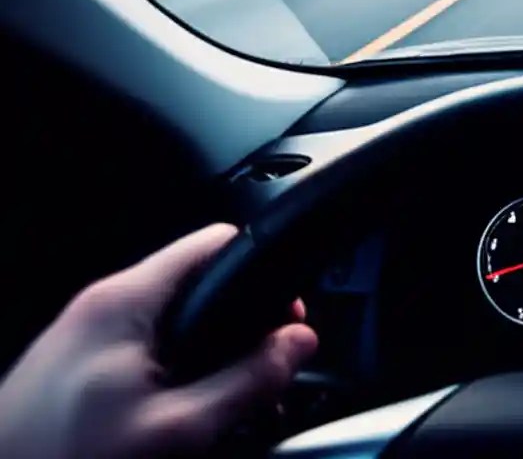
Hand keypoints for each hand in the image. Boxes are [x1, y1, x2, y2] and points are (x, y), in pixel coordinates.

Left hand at [0, 224, 316, 458]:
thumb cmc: (65, 457)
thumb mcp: (176, 428)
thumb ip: (247, 382)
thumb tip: (298, 344)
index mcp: (126, 301)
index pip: (215, 243)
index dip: (265, 272)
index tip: (289, 317)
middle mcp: (102, 305)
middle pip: (200, 285)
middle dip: (242, 324)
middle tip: (265, 370)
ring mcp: (85, 333)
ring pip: (174, 320)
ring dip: (212, 351)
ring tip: (229, 398)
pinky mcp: (77, 363)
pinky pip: (146, 347)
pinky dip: (178, 367)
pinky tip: (185, 410)